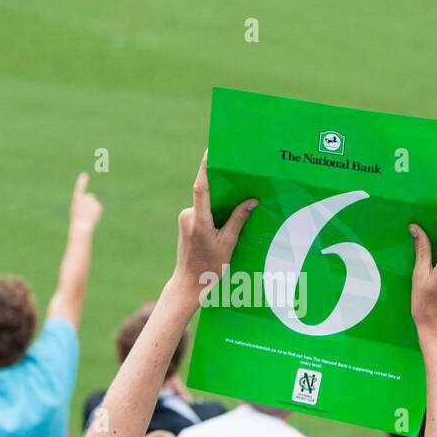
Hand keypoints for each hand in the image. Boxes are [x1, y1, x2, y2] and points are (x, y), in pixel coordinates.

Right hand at [69, 172, 102, 233]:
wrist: (82, 227)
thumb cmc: (77, 219)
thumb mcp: (77, 210)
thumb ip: (83, 203)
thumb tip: (90, 198)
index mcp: (77, 198)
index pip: (80, 187)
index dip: (82, 181)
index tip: (84, 175)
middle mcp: (85, 198)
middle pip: (90, 196)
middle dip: (89, 202)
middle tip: (85, 211)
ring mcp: (92, 201)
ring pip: (94, 203)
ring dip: (92, 208)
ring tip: (88, 215)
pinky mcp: (98, 206)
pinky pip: (98, 207)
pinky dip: (96, 211)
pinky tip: (92, 216)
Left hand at [171, 152, 256, 301]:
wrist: (189, 283)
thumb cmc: (209, 267)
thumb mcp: (228, 243)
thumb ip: (238, 219)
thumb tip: (252, 201)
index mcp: (199, 221)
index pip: (201, 188)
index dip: (205, 168)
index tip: (210, 152)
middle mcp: (188, 216)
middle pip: (207, 195)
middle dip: (222, 189)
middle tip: (239, 180)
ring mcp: (185, 219)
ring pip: (205, 204)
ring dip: (219, 204)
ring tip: (237, 205)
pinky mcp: (185, 222)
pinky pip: (202, 210)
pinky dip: (214, 212)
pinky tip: (226, 221)